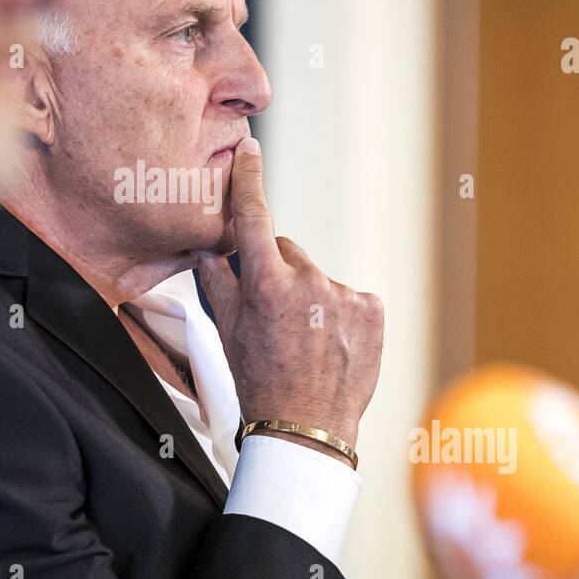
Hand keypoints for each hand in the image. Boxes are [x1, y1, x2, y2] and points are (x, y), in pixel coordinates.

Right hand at [197, 137, 383, 463]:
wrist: (306, 429)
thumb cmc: (260, 381)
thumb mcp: (228, 331)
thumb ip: (216, 280)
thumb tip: (206, 245)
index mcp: (266, 283)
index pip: (253, 216)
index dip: (248, 180)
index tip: (249, 150)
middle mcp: (308, 282)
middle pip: (287, 253)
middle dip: (278, 275)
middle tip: (274, 318)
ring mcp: (343, 295)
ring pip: (317, 279)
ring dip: (310, 298)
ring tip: (304, 340)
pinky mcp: (371, 309)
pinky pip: (348, 297)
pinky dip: (340, 313)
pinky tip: (330, 344)